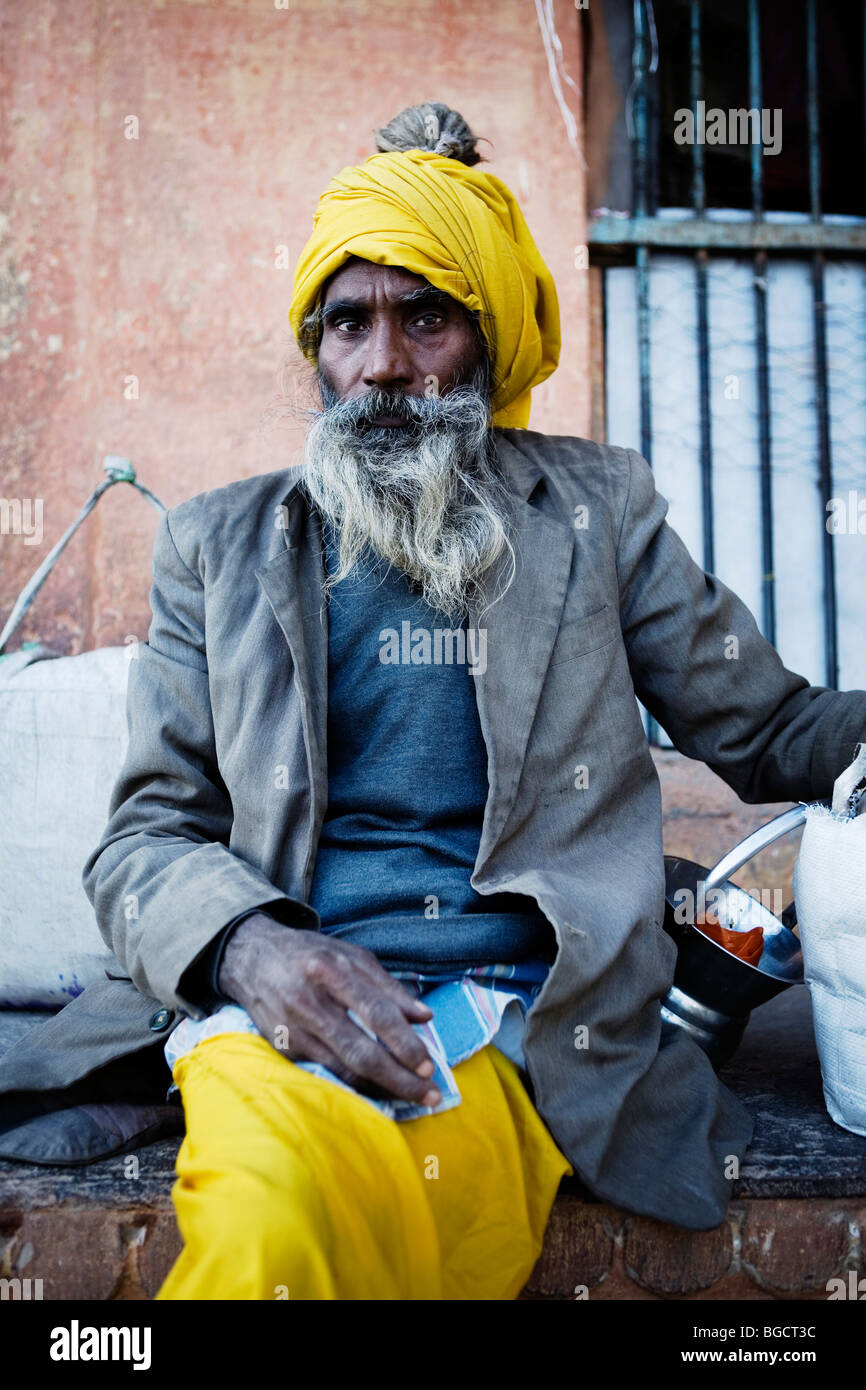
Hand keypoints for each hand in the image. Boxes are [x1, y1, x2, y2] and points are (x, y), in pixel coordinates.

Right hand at [219, 913, 440, 1105]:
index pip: (376, 1013)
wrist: (251, 958)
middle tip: (429, 1095)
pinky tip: (380, 1090)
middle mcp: (310, 1002)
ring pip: (344, 1070)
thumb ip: (389, 987)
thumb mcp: (352, 956)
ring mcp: (294, 1030)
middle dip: (399, 1078)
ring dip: (382, 1088)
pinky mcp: (284, 1049)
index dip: (404, 1042)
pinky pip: (327, 1072)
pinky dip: (356, 1084)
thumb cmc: (311, 954)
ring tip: (412, 1097)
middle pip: (361, 1051)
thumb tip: (425, 1016)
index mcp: (332, 971)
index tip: (429, 1065)